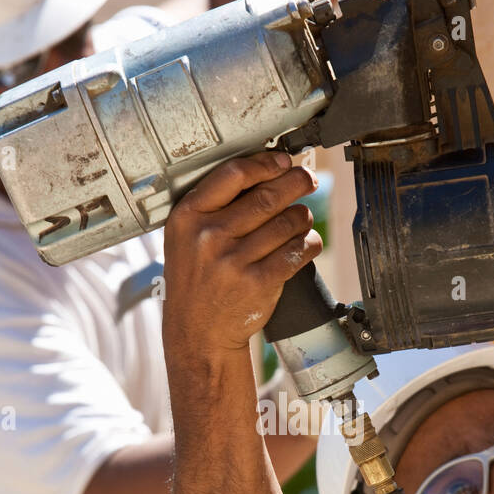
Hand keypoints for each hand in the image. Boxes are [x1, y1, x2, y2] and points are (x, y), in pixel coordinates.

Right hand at [162, 150, 321, 358]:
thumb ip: (213, 206)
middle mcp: (209, 236)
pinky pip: (297, 251)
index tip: (283, 161)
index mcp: (188, 217)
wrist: (197, 332)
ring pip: (287, 222)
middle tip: (306, 180)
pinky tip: (306, 242)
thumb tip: (263, 172)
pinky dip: (309, 243)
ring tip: (302, 217)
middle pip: (267, 196)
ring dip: (303, 216)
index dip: (266, 163)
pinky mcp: (259, 282)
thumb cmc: (195, 280)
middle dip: (296, 183)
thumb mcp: (185, 238)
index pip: (234, 174)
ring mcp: (234, 261)